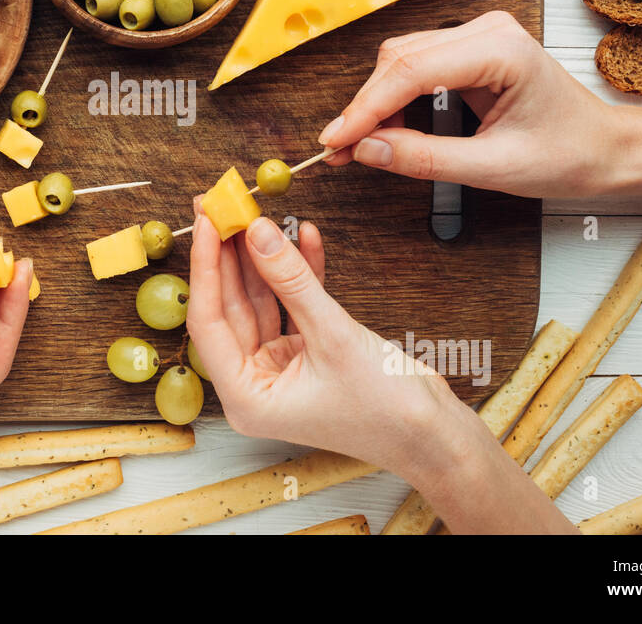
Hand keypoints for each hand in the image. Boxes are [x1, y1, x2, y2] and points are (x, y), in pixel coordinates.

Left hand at [186, 213, 457, 475]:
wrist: (435, 435)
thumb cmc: (385, 408)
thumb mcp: (332, 335)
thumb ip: (291, 280)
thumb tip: (258, 233)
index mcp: (246, 397)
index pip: (209, 321)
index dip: (206, 267)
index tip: (207, 222)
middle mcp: (255, 383)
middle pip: (232, 307)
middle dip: (230, 255)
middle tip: (222, 206)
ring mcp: (281, 367)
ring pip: (262, 300)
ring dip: (265, 258)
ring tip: (257, 212)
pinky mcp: (307, 353)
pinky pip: (294, 304)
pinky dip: (300, 272)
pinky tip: (303, 234)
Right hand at [318, 11, 625, 197]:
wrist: (609, 151)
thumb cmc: (570, 154)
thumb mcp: (494, 169)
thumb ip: (425, 158)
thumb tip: (367, 150)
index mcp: (501, 50)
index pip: (411, 71)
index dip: (365, 108)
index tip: (334, 141)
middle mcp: (487, 31)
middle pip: (399, 60)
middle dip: (365, 107)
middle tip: (340, 151)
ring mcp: (478, 37)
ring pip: (400, 62)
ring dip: (376, 104)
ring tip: (361, 147)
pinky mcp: (471, 51)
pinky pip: (416, 69)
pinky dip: (395, 101)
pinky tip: (389, 132)